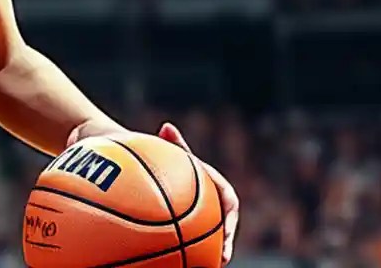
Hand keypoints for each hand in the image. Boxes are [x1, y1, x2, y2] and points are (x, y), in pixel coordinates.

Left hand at [158, 122, 238, 264]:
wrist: (150, 168)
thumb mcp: (169, 151)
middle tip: (221, 259)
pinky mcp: (189, 229)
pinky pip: (190, 243)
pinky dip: (186, 253)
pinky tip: (171, 263)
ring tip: (201, 267)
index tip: (226, 232)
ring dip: (208, 254)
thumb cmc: (164, 159)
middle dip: (224, 244)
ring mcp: (202, 219)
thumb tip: (167, 127)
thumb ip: (173, 145)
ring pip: (208, 239)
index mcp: (215, 188)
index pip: (229, 203)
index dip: (230, 220)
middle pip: (222, 228)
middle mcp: (212, 206)